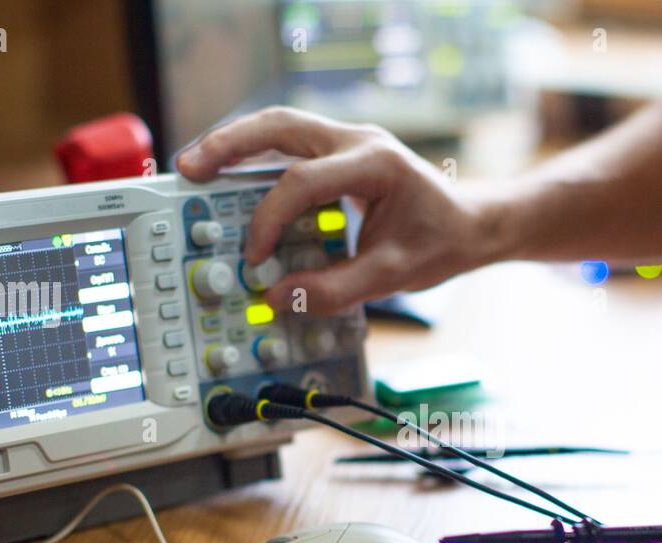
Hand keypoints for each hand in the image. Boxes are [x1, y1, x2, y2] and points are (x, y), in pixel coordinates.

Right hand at [177, 107, 502, 314]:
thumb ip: (337, 289)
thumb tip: (279, 297)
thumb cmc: (441, 242)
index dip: (269, 218)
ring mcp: (347, 142)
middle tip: (188, 168)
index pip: (303, 181)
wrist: (473, 224)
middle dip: (230, 145)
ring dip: (235, 144)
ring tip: (195, 166)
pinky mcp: (339, 154)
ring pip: (279, 127)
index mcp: (375, 162)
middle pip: (280, 126)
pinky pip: (288, 146)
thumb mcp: (394, 275)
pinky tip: (229, 178)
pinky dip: (255, 158)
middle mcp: (357, 141)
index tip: (254, 256)